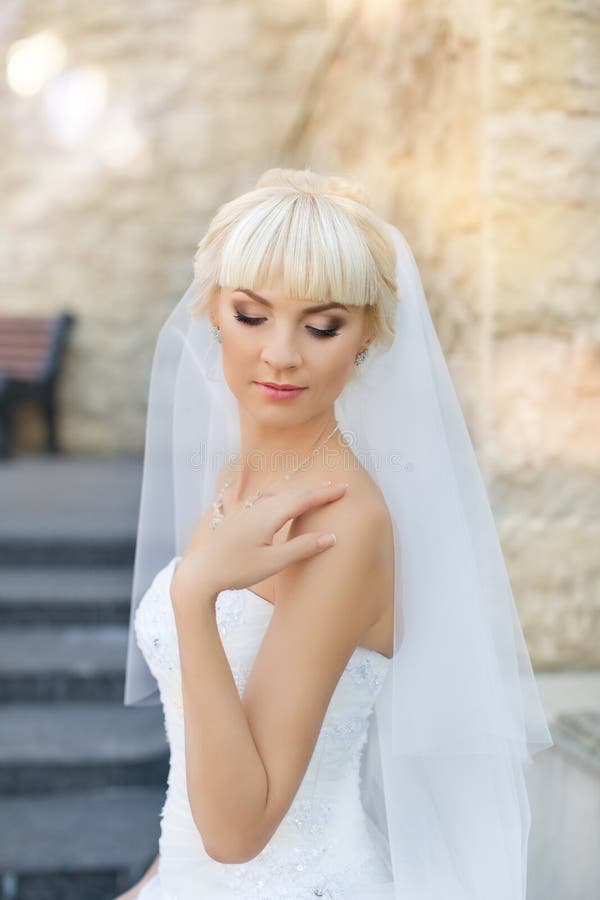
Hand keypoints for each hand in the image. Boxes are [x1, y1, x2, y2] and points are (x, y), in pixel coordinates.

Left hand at [172, 480, 347, 604]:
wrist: (199, 572)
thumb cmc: (236, 570)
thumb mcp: (273, 563)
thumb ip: (302, 547)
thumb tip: (331, 537)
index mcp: (268, 515)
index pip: (303, 499)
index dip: (325, 493)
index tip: (344, 488)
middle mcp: (257, 508)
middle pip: (292, 494)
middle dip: (316, 490)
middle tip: (337, 487)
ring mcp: (246, 512)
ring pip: (278, 496)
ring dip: (299, 493)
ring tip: (314, 493)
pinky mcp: (239, 519)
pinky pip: (267, 501)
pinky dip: (283, 498)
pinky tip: (279, 501)